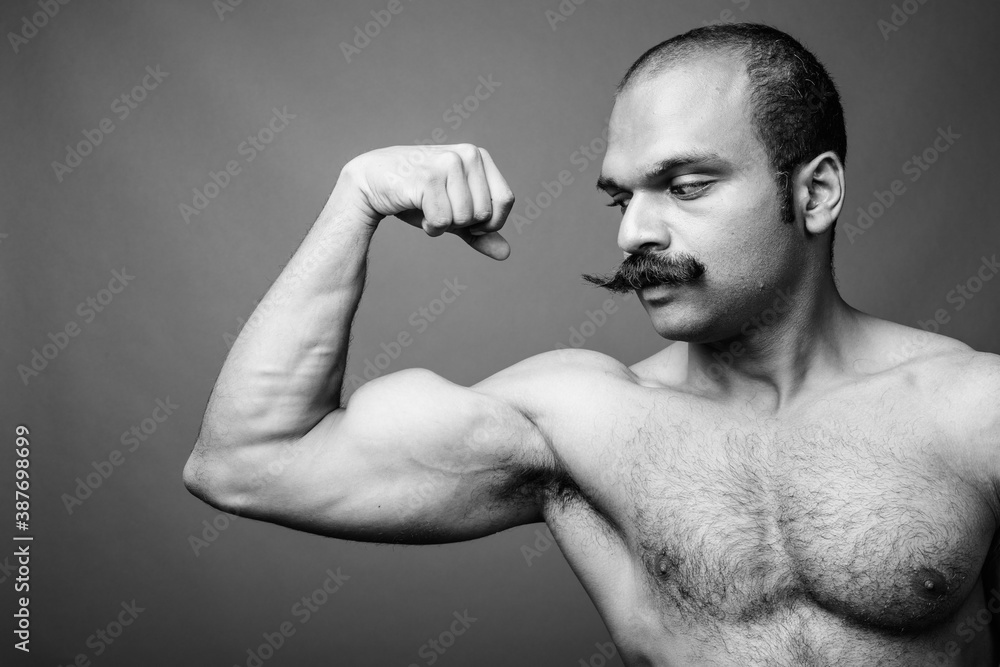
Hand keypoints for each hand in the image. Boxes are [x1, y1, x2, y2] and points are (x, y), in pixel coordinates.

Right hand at [342, 144, 514, 259]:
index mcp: (479, 156)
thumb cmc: (416, 195)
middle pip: (484, 213)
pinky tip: (417, 209)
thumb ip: (480, 232)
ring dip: (443, 225)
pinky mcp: (428, 179)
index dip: (488, 220)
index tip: (464, 216)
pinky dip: (430, 226)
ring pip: (465, 219)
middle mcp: (467, 154)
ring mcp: (447, 163)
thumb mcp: (454, 214)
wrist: (372, 182)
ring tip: (426, 207)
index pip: (506, 201)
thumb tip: (506, 254)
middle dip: (461, 223)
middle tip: (438, 207)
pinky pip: (442, 221)